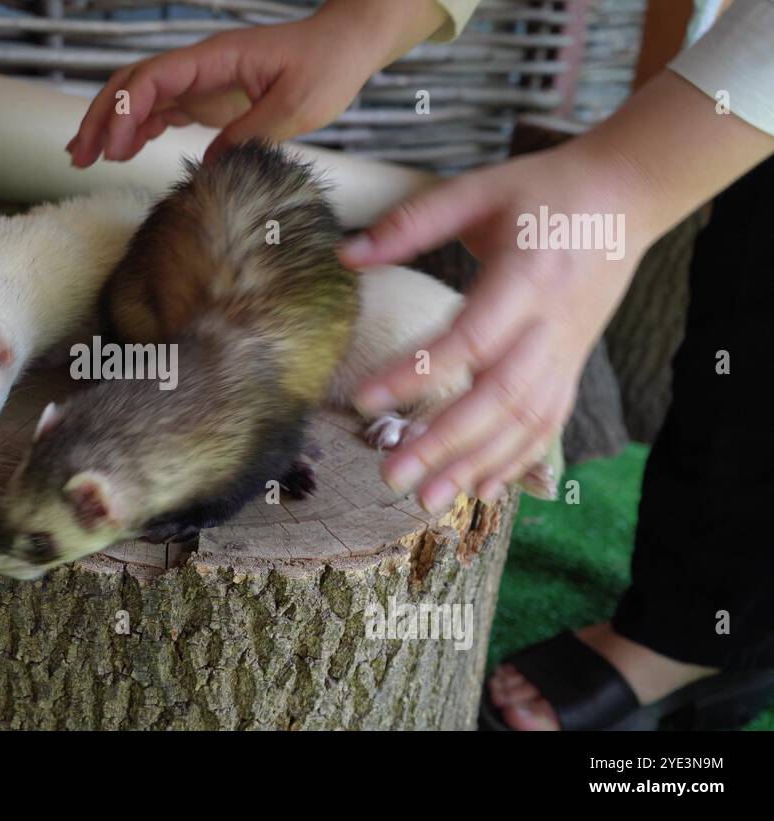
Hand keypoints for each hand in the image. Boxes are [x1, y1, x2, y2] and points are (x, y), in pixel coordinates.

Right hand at [66, 0, 448, 165]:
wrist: (344, 48)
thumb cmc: (326, 67)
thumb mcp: (297, 107)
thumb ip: (252, 134)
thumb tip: (212, 163)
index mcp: (215, 59)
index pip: (153, 78)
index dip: (125, 110)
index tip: (113, 145)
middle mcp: (200, 66)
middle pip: (132, 83)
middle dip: (100, 117)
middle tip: (79, 156)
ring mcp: (201, 80)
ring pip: (140, 96)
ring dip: (111, 124)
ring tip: (88, 157)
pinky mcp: (209, 96)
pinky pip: (162, 108)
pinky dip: (136, 127)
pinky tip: (123, 150)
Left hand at [339, 144, 651, 510]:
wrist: (624, 197)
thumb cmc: (543, 191)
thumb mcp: (477, 189)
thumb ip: (412, 222)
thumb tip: (344, 256)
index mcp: (526, 277)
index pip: (469, 339)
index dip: (418, 373)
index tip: (364, 398)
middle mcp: (551, 326)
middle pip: (499, 397)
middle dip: (444, 443)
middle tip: (391, 476)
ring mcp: (566, 352)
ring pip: (525, 422)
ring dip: (475, 465)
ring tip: (426, 500)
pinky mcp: (572, 366)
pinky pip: (547, 425)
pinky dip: (514, 462)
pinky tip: (479, 492)